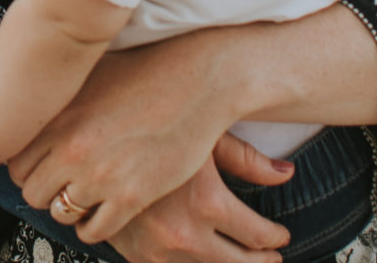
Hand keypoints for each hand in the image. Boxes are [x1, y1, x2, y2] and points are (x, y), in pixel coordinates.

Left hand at [7, 38, 244, 238]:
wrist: (197, 81)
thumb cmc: (144, 72)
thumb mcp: (88, 77)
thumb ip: (56, 103)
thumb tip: (30, 113)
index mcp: (57, 117)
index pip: (16, 164)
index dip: (30, 169)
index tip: (45, 167)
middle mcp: (71, 148)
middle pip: (33, 193)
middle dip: (47, 191)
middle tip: (66, 184)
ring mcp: (100, 175)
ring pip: (61, 213)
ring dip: (71, 208)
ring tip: (87, 196)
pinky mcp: (131, 197)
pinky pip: (94, 230)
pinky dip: (95, 225)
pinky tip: (106, 210)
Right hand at [99, 152, 294, 262]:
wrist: (90, 141)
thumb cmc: (150, 127)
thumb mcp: (202, 135)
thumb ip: (248, 159)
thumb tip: (287, 173)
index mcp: (206, 203)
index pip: (259, 236)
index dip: (275, 236)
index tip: (280, 234)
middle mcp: (182, 235)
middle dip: (263, 262)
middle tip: (272, 256)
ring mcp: (156, 251)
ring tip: (243, 261)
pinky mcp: (135, 256)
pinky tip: (204, 261)